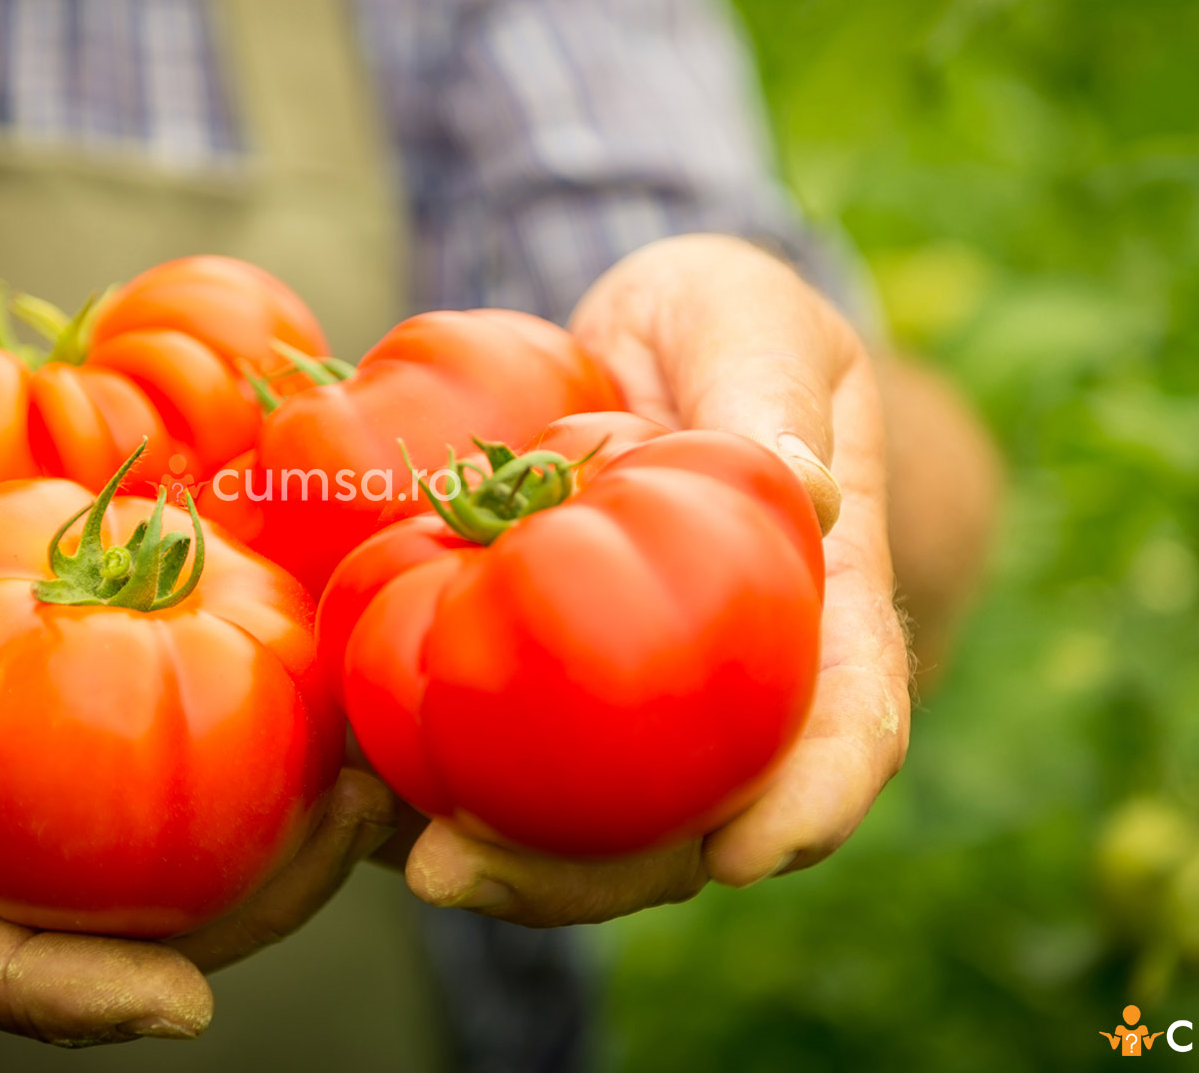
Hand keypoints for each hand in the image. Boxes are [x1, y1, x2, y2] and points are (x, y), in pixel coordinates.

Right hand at [0, 371, 393, 1043]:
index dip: (58, 994)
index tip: (178, 1004)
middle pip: (84, 927)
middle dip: (227, 916)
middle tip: (346, 834)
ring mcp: (2, 768)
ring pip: (141, 856)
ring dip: (265, 840)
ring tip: (367, 777)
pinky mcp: (51, 698)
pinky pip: (154, 750)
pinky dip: (245, 735)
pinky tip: (323, 684)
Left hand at [401, 234, 911, 924]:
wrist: (630, 353)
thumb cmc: (716, 330)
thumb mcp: (748, 318)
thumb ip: (768, 390)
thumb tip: (807, 487)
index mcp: (820, 611)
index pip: (849, 723)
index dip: (813, 800)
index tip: (748, 854)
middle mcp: (728, 695)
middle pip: (683, 826)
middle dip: (585, 879)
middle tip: (465, 870)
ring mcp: (627, 712)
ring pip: (579, 831)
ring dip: (493, 866)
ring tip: (399, 857)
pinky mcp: (528, 698)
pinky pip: (483, 765)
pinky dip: (417, 792)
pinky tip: (349, 790)